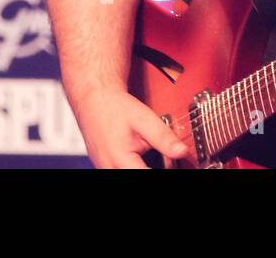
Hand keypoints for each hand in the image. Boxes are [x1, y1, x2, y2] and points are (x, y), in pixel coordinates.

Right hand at [73, 89, 189, 168]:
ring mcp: (104, 169)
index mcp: (120, 159)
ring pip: (129, 174)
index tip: (170, 163)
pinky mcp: (104, 167)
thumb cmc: (114, 107)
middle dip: (153, 167)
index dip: (163, 169)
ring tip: (149, 154)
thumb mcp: (143, 118)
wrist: (93, 99)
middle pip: (137, 176)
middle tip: (165, 159)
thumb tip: (182, 151)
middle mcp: (109, 169)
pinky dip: (134, 166)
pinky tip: (140, 158)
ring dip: (143, 167)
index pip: (146, 175)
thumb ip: (162, 137)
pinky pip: (121, 171)